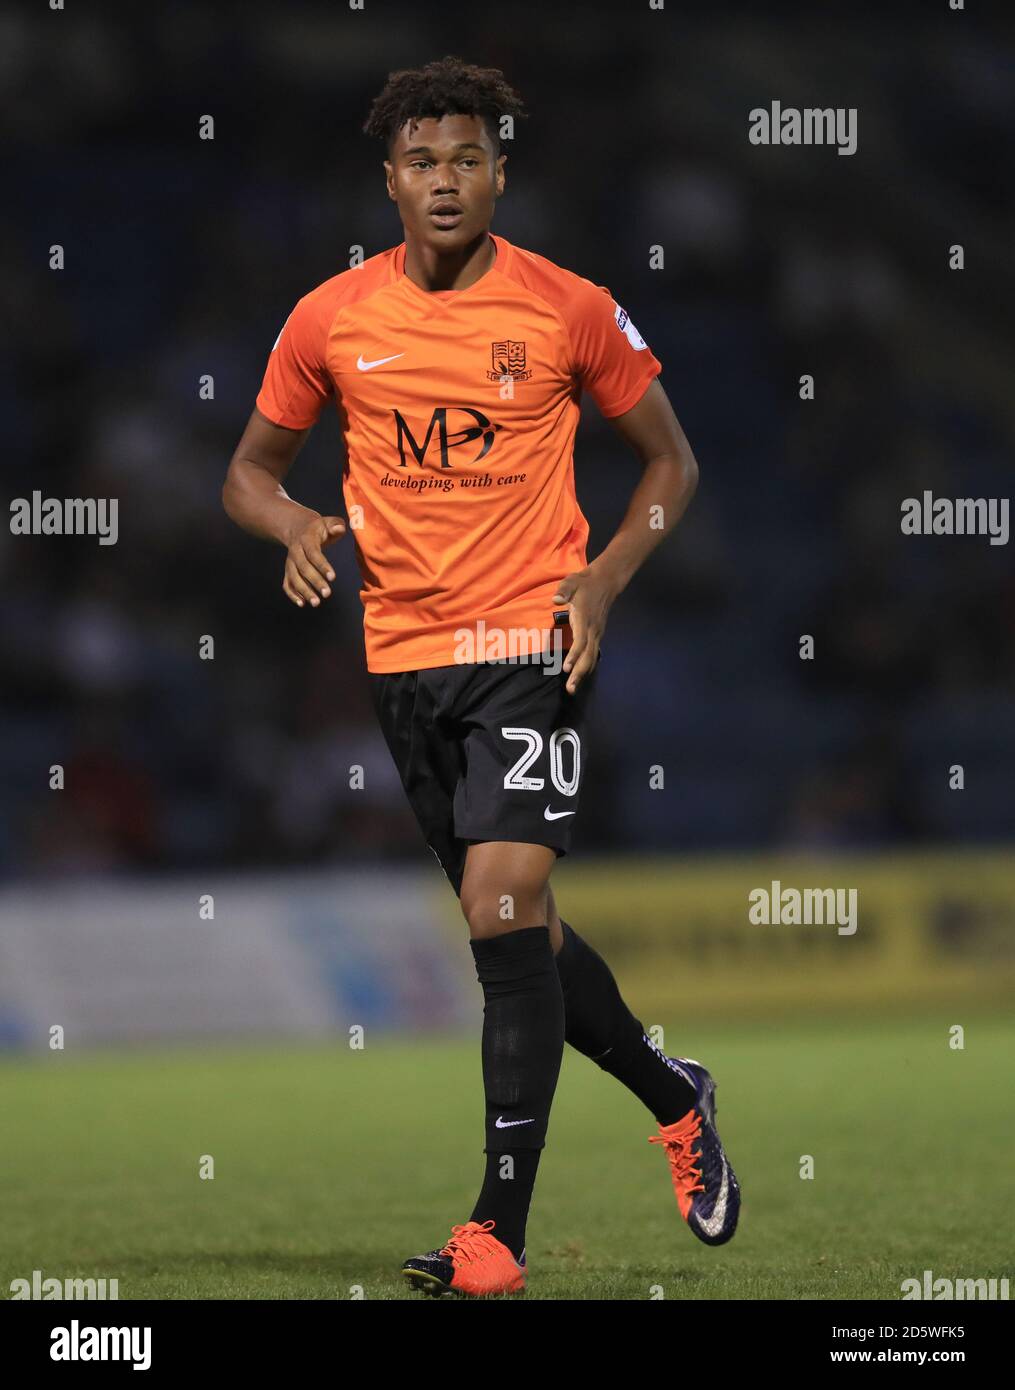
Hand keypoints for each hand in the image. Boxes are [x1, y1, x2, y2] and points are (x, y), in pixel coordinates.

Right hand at [283, 515, 345, 607]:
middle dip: (315, 582)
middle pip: (303, 568)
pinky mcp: (288, 571)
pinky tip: (302, 604)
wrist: (297, 528)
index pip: (313, 553)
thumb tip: (339, 529)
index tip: (333, 578)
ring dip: (304, 591)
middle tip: (327, 594)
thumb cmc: (319, 528)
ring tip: (316, 603)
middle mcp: (295, 551)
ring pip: (294, 578)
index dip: (322, 565)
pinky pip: (287, 584)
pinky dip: (292, 594)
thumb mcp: (328, 522)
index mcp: (306, 539)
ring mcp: (290, 562)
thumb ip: (336, 524)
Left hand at [552, 564, 617, 693]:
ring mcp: (597, 634)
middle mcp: (593, 630)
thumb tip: (556, 599)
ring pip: (592, 658)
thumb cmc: (584, 583)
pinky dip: (587, 667)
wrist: (605, 582)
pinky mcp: (597, 635)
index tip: (565, 668)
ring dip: (582, 674)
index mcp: (585, 619)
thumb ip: (564, 591)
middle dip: (579, 673)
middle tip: (569, 689)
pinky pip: (593, 654)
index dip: (574, 656)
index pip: (581, 641)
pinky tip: (580, 677)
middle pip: (588, 656)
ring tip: (572, 689)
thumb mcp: (571, 582)